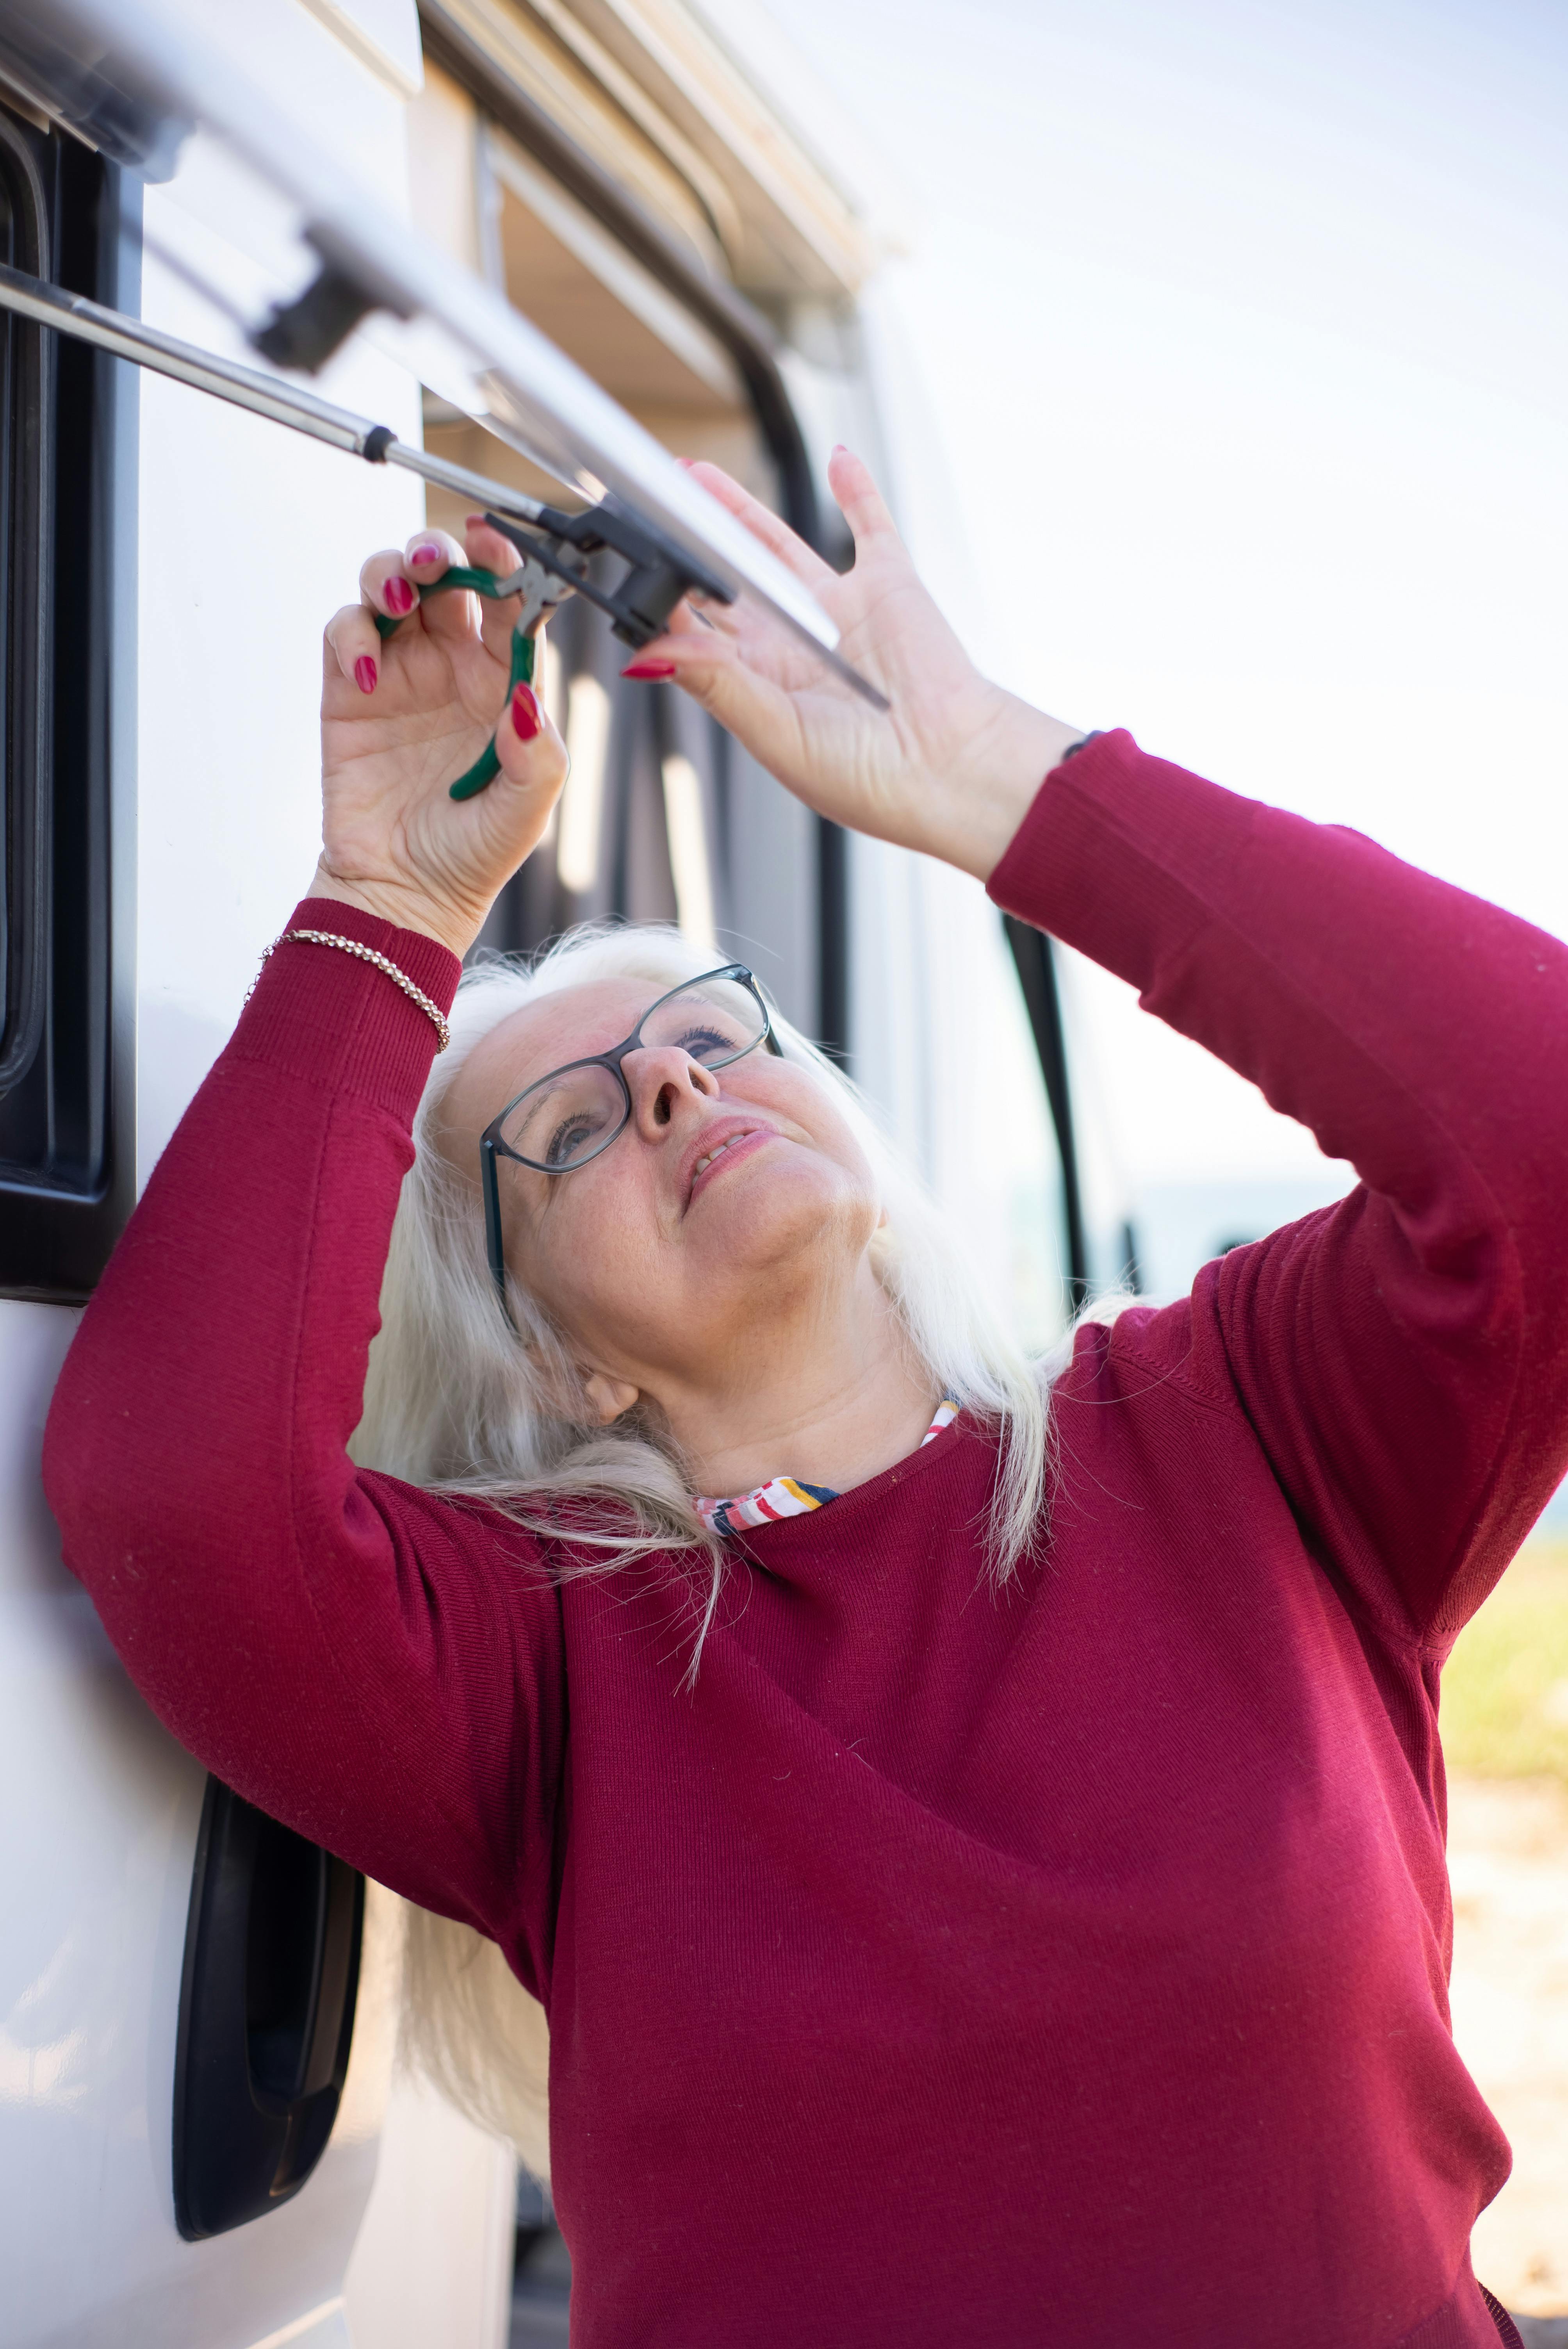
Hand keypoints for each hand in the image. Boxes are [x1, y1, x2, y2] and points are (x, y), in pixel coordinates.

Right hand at [314, 519, 568, 957]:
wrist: (404, 894)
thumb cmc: (472, 852)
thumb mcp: (526, 810)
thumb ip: (538, 755)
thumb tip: (530, 699)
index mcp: (503, 683)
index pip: (508, 605)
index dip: (504, 565)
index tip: (497, 544)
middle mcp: (452, 666)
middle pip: (445, 578)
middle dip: (439, 550)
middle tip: (434, 558)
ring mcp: (398, 674)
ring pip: (389, 588)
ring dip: (389, 573)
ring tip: (398, 598)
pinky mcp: (347, 690)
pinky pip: (344, 631)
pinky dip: (352, 631)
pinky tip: (368, 667)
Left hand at [636, 449, 1082, 881]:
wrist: (949, 771)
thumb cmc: (867, 777)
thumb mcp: (776, 734)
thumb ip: (717, 684)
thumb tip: (649, 652)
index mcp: (760, 686)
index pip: (696, 634)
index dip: (663, 602)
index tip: (628, 569)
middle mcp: (793, 645)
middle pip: (726, 583)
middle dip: (687, 549)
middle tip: (649, 508)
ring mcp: (839, 612)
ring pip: (778, 547)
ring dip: (740, 511)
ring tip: (697, 478)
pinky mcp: (887, 586)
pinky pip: (870, 526)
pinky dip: (856, 490)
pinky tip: (838, 458)